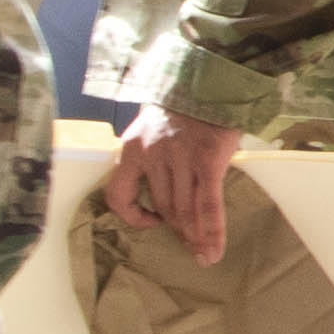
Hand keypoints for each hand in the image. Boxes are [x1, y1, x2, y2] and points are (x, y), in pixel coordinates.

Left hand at [105, 105, 243, 261]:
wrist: (212, 79)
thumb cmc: (183, 106)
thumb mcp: (152, 127)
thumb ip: (148, 155)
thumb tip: (157, 187)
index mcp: (132, 148)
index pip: (119, 194)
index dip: (132, 216)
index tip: (151, 222)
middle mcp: (152, 155)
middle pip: (161, 205)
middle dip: (176, 230)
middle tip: (189, 246)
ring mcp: (181, 157)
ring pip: (184, 209)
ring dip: (194, 236)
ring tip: (203, 254)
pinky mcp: (208, 160)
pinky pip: (209, 204)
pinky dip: (212, 230)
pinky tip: (214, 248)